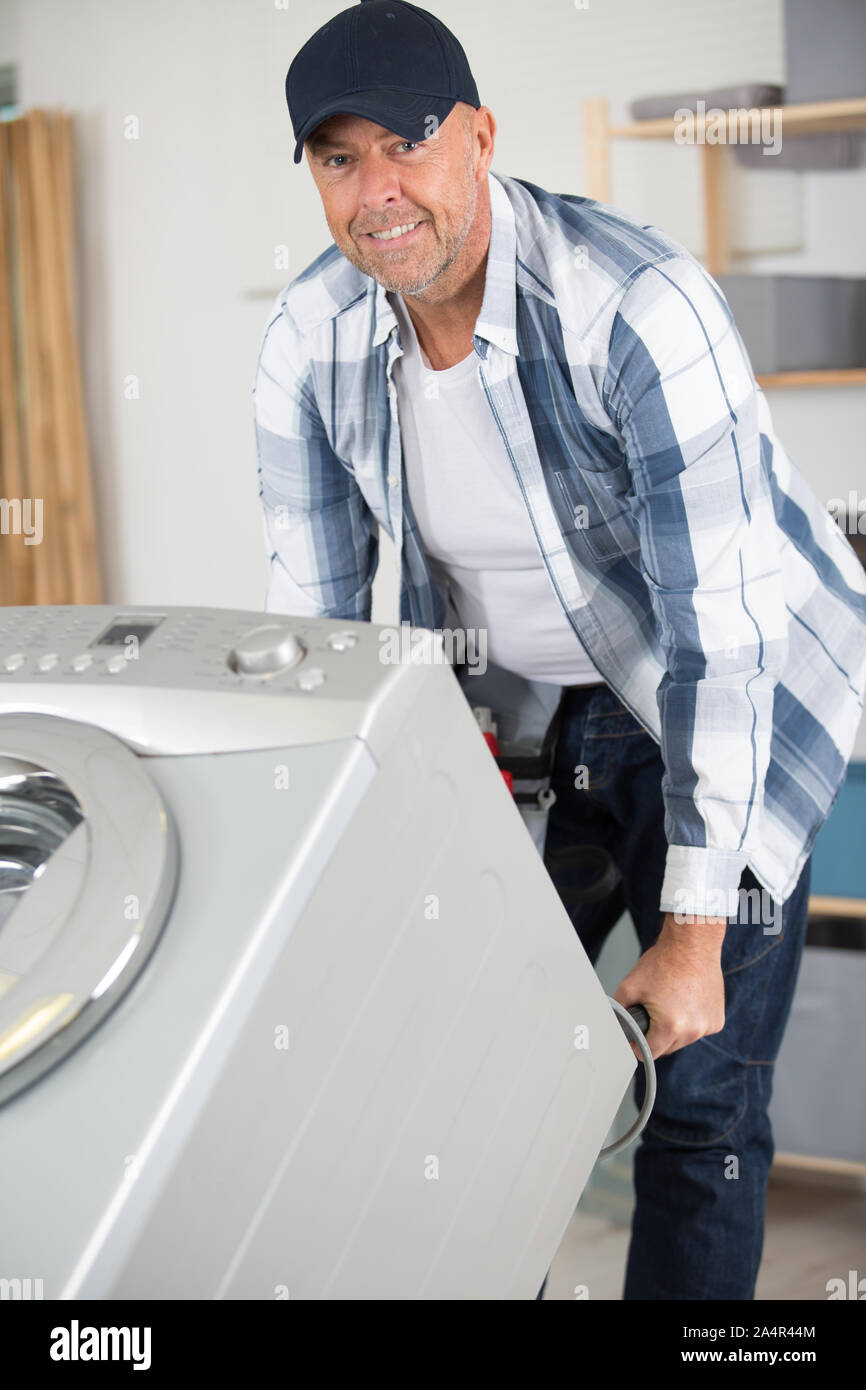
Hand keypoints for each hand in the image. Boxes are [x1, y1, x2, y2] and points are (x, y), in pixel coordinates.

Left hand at [613, 912, 726, 1059]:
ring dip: (675, 1028)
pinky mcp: (717, 1020)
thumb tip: (614, 1028)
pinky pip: (697, 1029)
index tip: (635, 1034)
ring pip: (682, 1040)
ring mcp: (708, 1027)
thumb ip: (618, 1013)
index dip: (636, 1044)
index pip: (648, 1053)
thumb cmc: (663, 962)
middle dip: (656, 1034)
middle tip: (653, 1009)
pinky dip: (690, 1021)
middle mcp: (693, 1031)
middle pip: (666, 1048)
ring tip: (670, 1002)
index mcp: (670, 1027)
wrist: (692, 945)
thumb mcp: (629, 987)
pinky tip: (686, 1001)